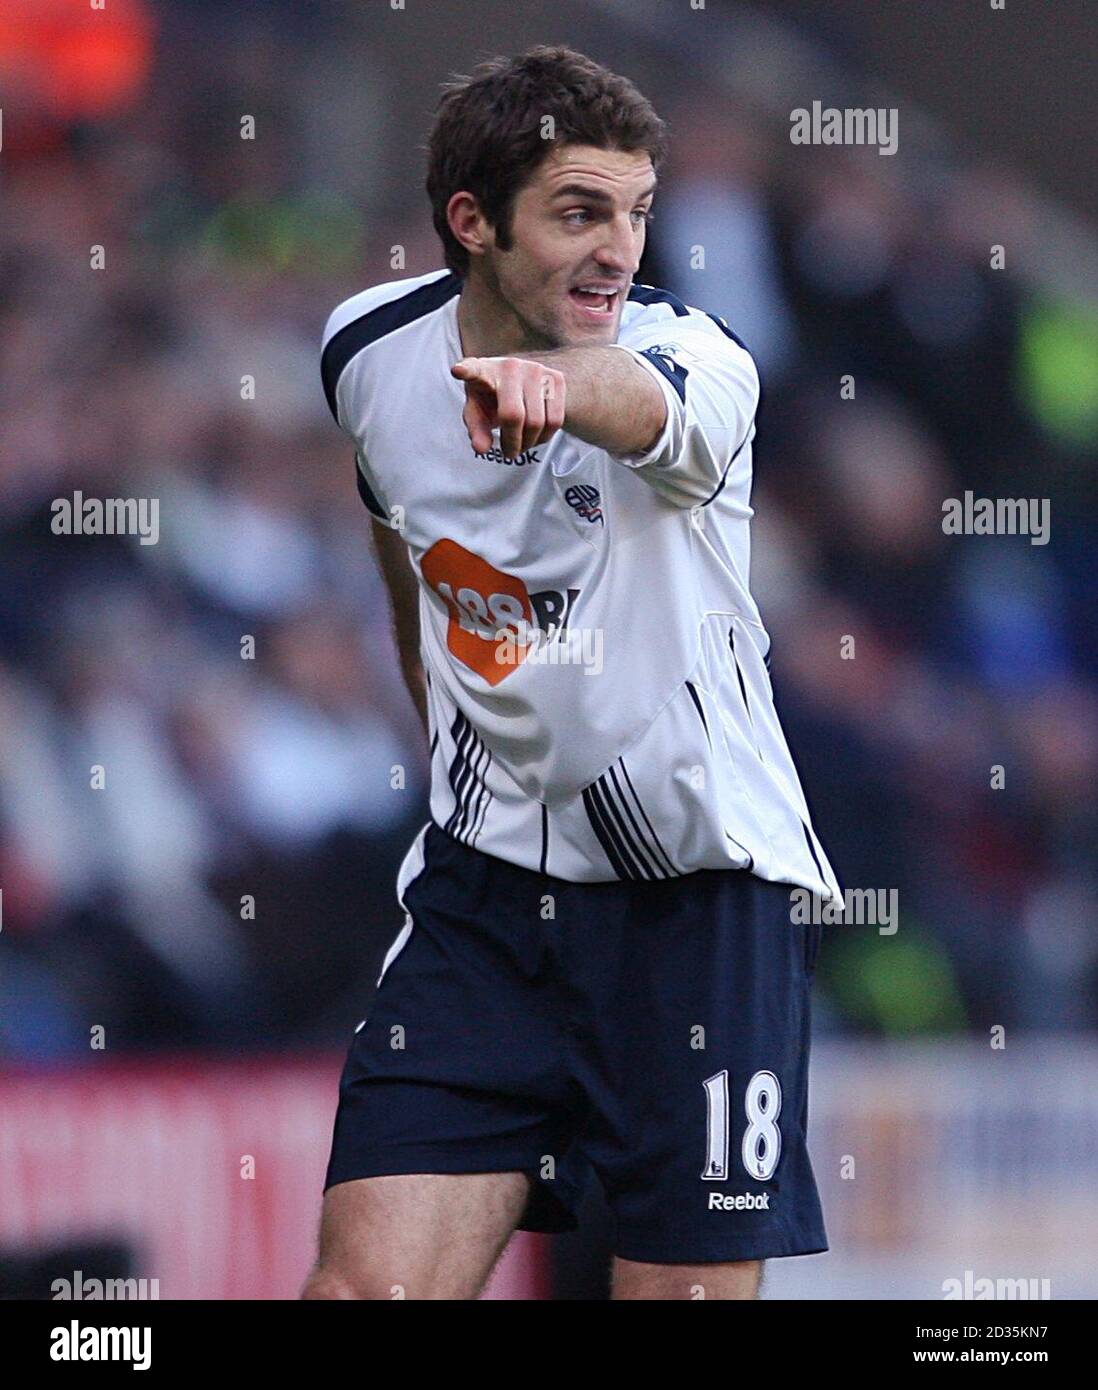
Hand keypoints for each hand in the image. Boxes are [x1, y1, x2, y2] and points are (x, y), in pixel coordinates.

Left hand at [451, 356, 566, 458]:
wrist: (520, 381)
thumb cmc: (491, 398)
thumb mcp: (477, 413)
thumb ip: (476, 430)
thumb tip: (481, 448)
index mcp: (483, 371)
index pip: (473, 370)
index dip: (466, 371)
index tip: (457, 371)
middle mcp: (510, 366)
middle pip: (514, 416)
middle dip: (512, 443)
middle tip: (509, 453)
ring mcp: (536, 369)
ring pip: (538, 421)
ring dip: (530, 443)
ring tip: (521, 444)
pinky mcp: (556, 378)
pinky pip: (556, 420)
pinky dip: (545, 436)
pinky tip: (535, 435)